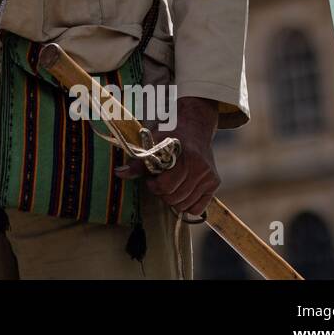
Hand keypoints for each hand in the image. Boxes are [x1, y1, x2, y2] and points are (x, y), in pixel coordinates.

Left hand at [115, 96, 219, 216]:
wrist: (194, 126)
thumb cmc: (171, 134)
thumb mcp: (153, 143)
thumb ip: (138, 161)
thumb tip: (119, 173)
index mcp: (185, 157)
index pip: (165, 186)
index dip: (153, 185)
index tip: (151, 178)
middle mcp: (200, 168)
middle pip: (174, 198)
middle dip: (163, 192)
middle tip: (160, 181)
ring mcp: (209, 177)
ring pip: (185, 205)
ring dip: (174, 199)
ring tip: (171, 184)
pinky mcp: (214, 183)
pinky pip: (198, 209)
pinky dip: (187, 205)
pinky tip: (182, 191)